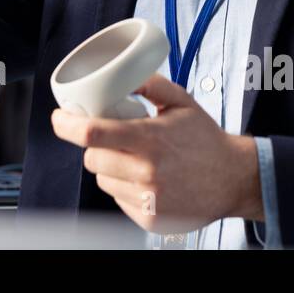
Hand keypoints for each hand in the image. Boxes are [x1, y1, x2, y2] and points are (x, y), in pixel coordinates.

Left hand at [50, 74, 262, 233]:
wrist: (234, 179)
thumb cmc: (206, 139)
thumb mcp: (181, 102)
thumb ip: (151, 83)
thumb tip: (124, 74)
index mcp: (150, 140)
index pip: (94, 133)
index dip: (67, 125)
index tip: (60, 119)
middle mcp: (146, 172)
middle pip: (91, 158)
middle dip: (95, 145)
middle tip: (112, 138)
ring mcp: (147, 198)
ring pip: (102, 179)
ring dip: (108, 167)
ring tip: (133, 159)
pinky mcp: (149, 218)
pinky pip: (117, 199)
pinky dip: (123, 187)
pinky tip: (145, 179)